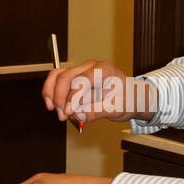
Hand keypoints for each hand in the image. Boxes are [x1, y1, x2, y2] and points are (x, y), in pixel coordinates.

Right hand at [41, 59, 156, 125]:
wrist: (131, 97)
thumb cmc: (127, 99)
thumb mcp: (115, 109)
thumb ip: (96, 112)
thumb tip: (79, 116)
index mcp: (103, 69)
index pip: (81, 81)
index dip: (72, 98)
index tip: (69, 113)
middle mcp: (90, 66)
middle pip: (65, 76)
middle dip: (60, 97)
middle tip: (62, 115)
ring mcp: (81, 71)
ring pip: (58, 76)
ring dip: (52, 93)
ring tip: (54, 110)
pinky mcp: (76, 78)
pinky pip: (58, 80)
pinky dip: (52, 91)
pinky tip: (53, 104)